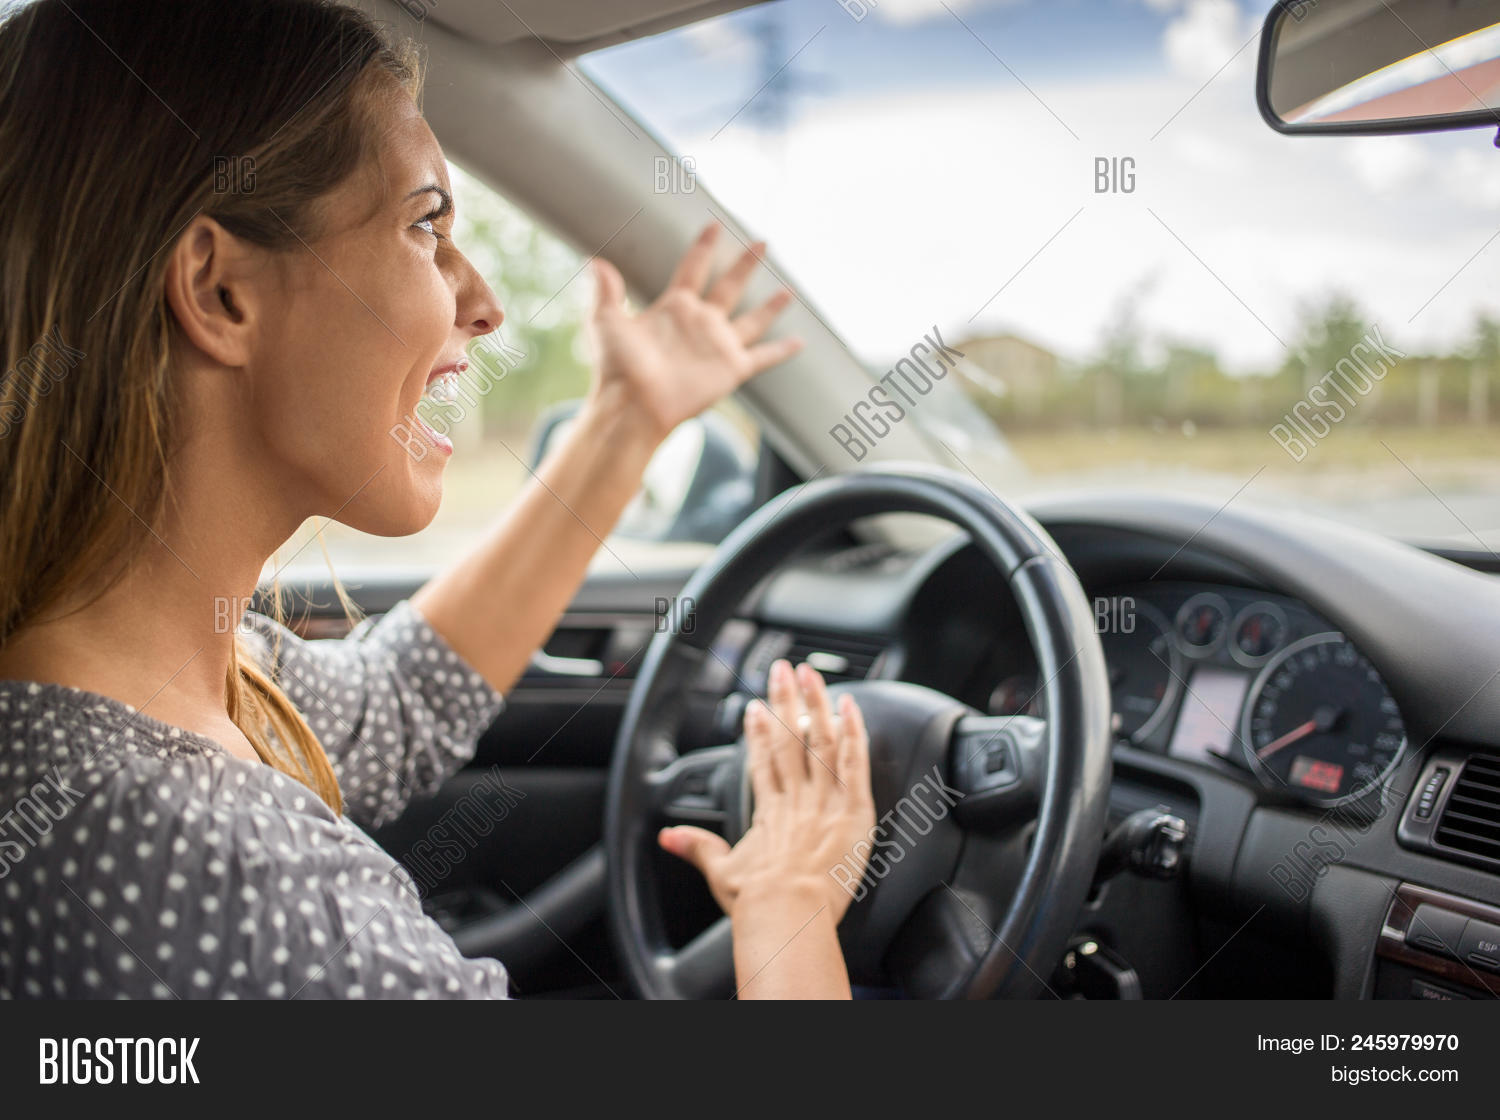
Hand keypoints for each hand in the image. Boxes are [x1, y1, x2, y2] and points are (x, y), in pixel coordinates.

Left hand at [584, 223, 803, 444]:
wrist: (632, 405)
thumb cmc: (617, 367)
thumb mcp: (606, 321)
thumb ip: (606, 290)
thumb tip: (595, 260)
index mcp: (674, 308)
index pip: (694, 268)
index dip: (704, 247)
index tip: (714, 225)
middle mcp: (700, 323)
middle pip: (729, 286)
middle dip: (745, 265)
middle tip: (762, 243)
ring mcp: (718, 346)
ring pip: (752, 319)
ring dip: (771, 306)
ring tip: (789, 290)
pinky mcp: (731, 369)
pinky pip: (763, 357)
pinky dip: (782, 351)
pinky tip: (799, 342)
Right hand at [659, 659, 876, 926]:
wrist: (787, 914)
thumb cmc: (758, 902)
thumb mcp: (722, 873)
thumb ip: (698, 849)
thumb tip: (667, 838)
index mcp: (767, 811)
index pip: (763, 760)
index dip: (758, 731)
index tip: (756, 708)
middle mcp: (795, 798)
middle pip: (789, 739)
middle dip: (785, 700)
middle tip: (782, 670)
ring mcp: (824, 800)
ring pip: (821, 741)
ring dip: (816, 704)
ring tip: (811, 675)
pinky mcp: (852, 810)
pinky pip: (854, 763)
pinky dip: (853, 733)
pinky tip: (851, 707)